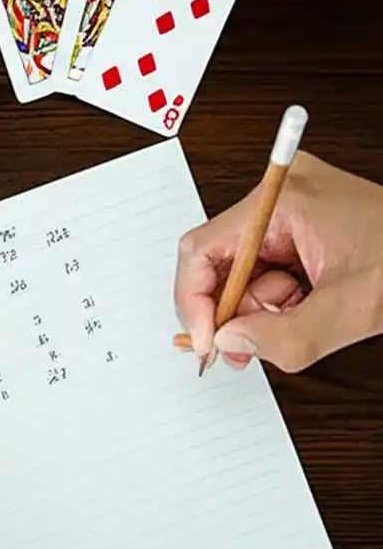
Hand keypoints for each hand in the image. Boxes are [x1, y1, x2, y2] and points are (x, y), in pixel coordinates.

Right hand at [176, 151, 382, 371]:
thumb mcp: (354, 310)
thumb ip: (286, 335)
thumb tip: (230, 343)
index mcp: (284, 198)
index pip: (203, 248)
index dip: (195, 300)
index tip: (206, 341)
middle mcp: (280, 198)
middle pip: (219, 263)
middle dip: (232, 312)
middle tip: (243, 350)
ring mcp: (290, 214)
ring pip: (242, 276)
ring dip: (260, 313)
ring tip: (298, 324)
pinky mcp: (301, 234)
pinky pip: (266, 276)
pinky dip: (278, 306)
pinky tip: (306, 313)